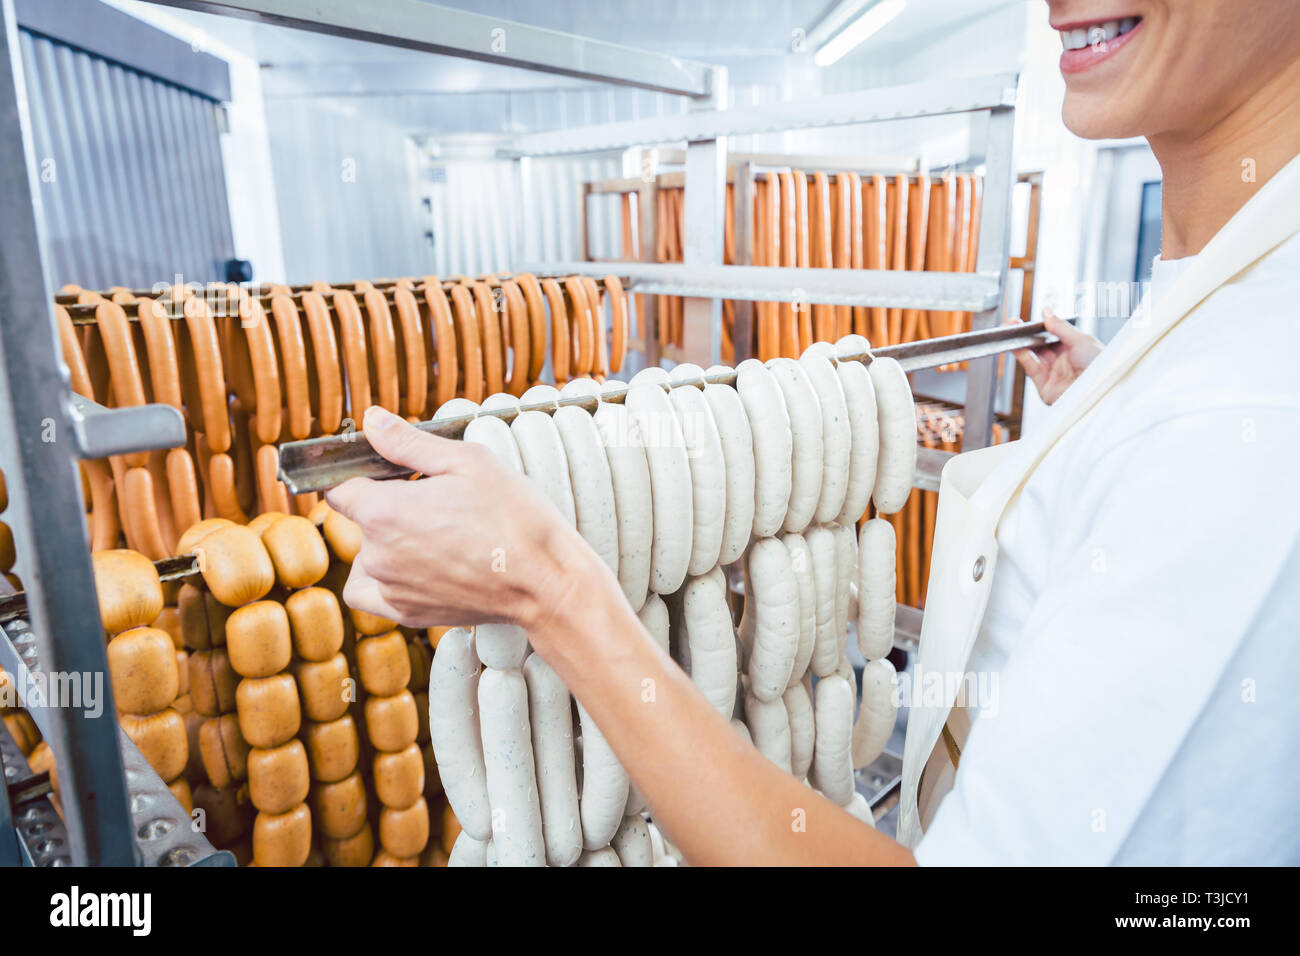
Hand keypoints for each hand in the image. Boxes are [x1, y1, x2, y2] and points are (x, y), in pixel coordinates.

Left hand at [325, 406, 584, 631]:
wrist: (545, 581)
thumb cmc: (515, 518)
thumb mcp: (468, 462)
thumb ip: (408, 442)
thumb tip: (371, 420)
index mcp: (384, 511)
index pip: (339, 488)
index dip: (359, 475)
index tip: (387, 474)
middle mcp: (377, 554)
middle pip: (359, 521)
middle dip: (386, 507)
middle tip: (437, 503)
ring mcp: (390, 588)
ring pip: (367, 556)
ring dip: (388, 543)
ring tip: (437, 536)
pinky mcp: (406, 613)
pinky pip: (371, 593)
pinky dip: (383, 579)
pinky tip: (417, 566)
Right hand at [1011, 308, 1102, 404]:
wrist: (1099, 389)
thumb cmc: (1101, 367)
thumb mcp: (1081, 339)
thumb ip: (1060, 326)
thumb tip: (1047, 312)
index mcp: (1074, 350)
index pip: (1051, 336)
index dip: (1039, 328)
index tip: (1030, 320)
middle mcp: (1062, 363)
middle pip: (1038, 346)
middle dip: (1026, 335)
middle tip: (1015, 323)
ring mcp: (1053, 374)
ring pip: (1031, 356)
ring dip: (1020, 343)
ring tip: (1012, 331)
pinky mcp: (1044, 386)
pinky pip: (1030, 368)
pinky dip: (1022, 356)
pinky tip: (1018, 345)